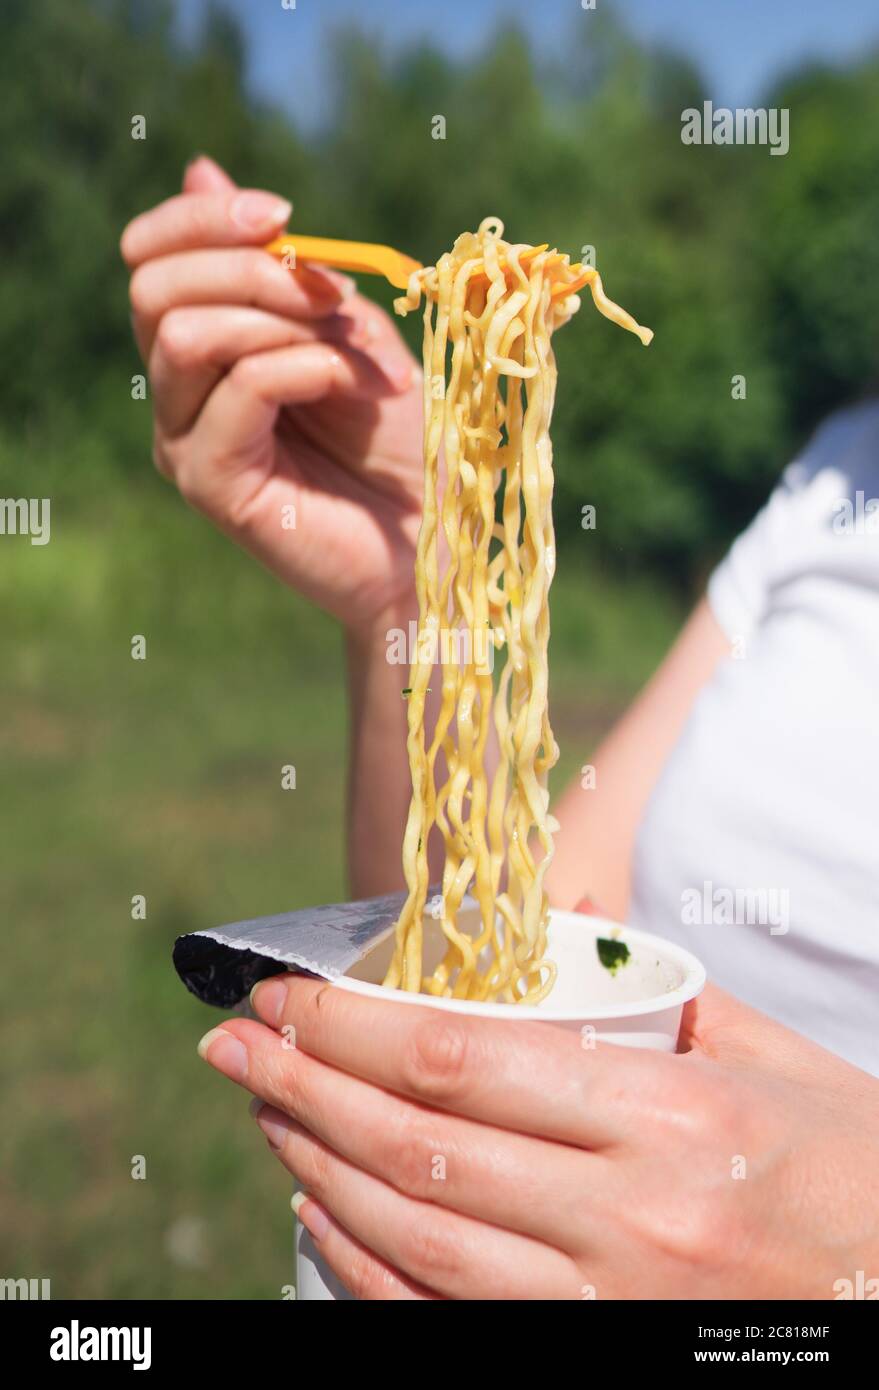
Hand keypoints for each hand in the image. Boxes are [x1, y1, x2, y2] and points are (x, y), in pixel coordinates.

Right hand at [121, 155, 423, 629]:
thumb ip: (282, 265)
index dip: (202, 218)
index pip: (149, 259)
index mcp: (204, 351)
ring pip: (187, 334)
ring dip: (282, 321)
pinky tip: (354, 389)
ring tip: (352, 355)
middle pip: (154, 288)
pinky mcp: (211, 485)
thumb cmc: (399, 440)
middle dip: (248, 267)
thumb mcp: (348, 330)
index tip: (283, 215)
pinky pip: (239, 388)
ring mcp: (187, 443)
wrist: (433, 536)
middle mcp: (180, 396)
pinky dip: (305, 368)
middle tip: (332, 296)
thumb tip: (198, 169)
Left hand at [197, 971, 878, 1299]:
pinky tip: (320, 1212)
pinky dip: (366, 1265)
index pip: (466, 1059)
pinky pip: (449, 1319)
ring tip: (265, 1112)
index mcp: (674, 1115)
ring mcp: (613, 1305)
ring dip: (318, 1167)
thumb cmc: (856, 1168)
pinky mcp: (602, 1357)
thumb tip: (568, 939)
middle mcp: (632, 1216)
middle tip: (234, 1043)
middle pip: (419, 1144)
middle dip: (304, 1085)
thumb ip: (669, 996)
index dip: (351, 1024)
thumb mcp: (777, 1061)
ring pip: (419, 1238)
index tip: (285, 995)